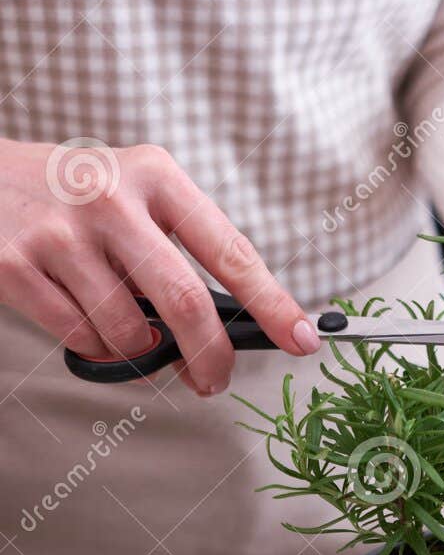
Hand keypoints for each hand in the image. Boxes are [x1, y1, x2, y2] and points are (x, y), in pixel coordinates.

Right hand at [0, 140, 320, 394]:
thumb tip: (224, 329)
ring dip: (138, 353)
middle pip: (185, 301)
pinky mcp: (15, 266)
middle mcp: (110, 197)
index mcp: (156, 175)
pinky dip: (95, 348)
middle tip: (214, 380)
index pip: (231, 250)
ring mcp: (60, 232)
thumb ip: (176, 249)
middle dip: (210, 355)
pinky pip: (79, 337)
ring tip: (127, 334)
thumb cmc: (72, 195)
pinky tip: (86, 323)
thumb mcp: (132, 193)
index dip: (273, 302)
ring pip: (128, 330)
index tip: (303, 339)